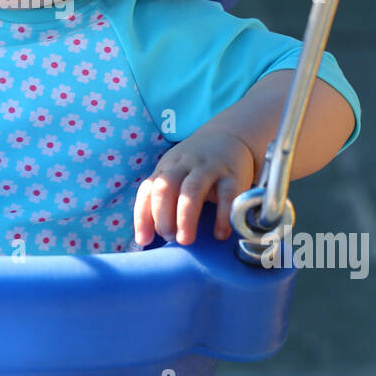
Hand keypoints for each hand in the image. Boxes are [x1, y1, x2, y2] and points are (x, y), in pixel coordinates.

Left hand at [133, 128, 256, 245]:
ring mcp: (209, 168)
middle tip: (169, 237)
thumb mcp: (176, 173)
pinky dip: (222, 216)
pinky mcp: (233, 175)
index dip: (143, 216)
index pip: (148, 190)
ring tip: (185, 240)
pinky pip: (227, 195)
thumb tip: (148, 237)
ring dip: (185, 217)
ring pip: (192, 189)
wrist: (231, 134)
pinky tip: (220, 234)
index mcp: (167, 167)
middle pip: (166, 187)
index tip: (143, 240)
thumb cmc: (198, 165)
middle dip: (162, 215)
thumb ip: (163, 199)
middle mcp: (184, 165)